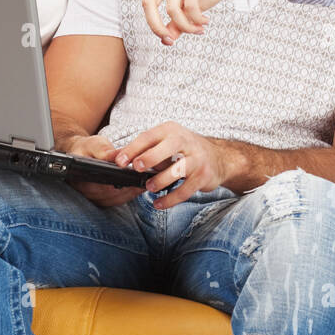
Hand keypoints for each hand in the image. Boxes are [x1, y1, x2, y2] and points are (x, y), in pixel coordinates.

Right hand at [62, 134, 144, 207]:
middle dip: (127, 190)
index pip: (100, 187)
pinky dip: (127, 194)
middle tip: (142, 182)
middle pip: (110, 196)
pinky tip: (137, 186)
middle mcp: (85, 192)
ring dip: (129, 193)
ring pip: (114, 200)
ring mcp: (93, 198)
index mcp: (80, 179)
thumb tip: (117, 156)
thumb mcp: (94, 144)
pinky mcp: (101, 199)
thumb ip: (104, 151)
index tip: (131, 179)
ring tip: (143, 183)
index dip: (117, 184)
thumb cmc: (86, 148)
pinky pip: (116, 200)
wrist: (80, 153)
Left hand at [91, 0, 252, 43]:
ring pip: (171, 8)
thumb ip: (176, 24)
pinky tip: (205, 22)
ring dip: (185, 26)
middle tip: (169, 41)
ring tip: (199, 31)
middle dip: (155, 27)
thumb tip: (167, 40)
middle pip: (146, 3)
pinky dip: (196, 19)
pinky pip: (189, 6)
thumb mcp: (191, 10)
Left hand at [113, 122, 228, 209]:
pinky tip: (159, 204)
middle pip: (166, 148)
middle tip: (136, 168)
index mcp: (170, 130)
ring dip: (161, 180)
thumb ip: (144, 149)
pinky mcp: (203, 176)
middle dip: (149, 158)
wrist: (219, 157)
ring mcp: (196, 158)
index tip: (120, 161)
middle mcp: (185, 141)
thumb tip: (115, 157)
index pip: (149, 137)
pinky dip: (171, 199)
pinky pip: (185, 190)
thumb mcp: (166, 142)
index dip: (133, 148)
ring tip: (149, 187)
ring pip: (177, 170)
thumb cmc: (184, 150)